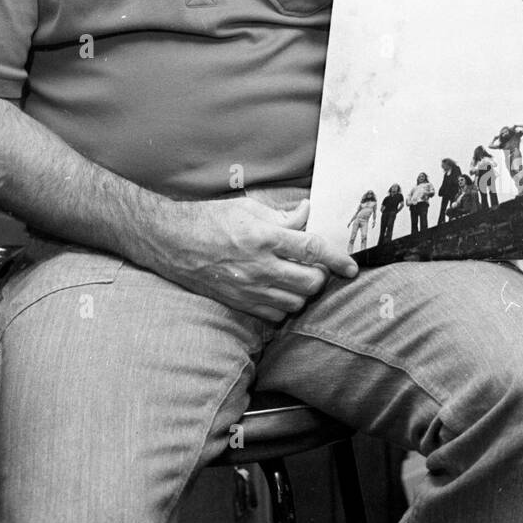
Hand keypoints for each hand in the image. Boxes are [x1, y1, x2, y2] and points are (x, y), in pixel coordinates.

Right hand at [158, 195, 357, 322]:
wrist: (171, 242)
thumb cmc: (208, 219)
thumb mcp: (247, 208)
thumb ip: (281, 216)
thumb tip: (307, 214)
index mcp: (263, 237)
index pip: (312, 250)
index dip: (337, 259)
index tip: (351, 267)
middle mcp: (259, 266)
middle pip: (310, 281)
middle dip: (320, 275)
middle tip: (314, 265)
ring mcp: (249, 288)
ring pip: (296, 301)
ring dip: (303, 291)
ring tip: (295, 276)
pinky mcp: (239, 303)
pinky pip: (275, 314)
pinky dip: (284, 304)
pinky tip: (278, 290)